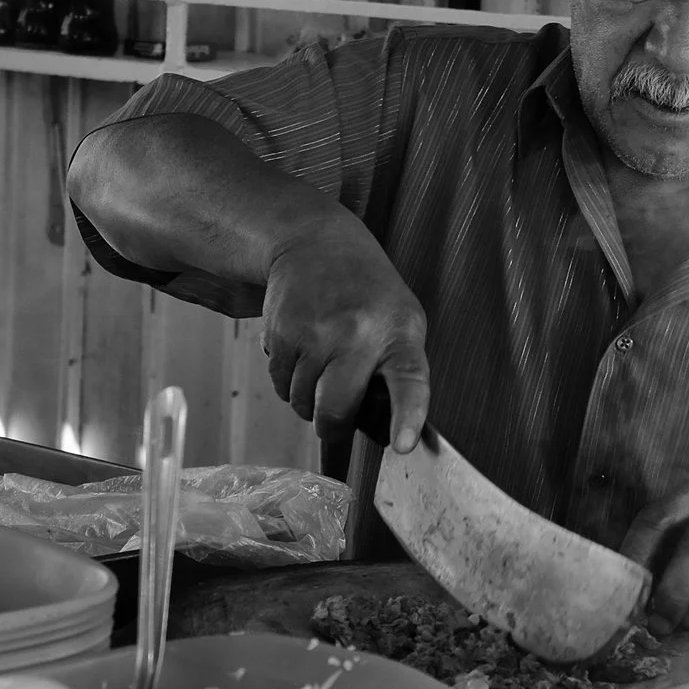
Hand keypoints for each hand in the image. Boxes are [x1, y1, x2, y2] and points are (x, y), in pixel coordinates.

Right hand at [259, 225, 429, 454]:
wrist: (315, 243)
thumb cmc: (367, 291)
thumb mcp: (401, 317)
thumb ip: (399, 368)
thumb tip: (386, 430)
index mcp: (398, 334)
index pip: (408, 382)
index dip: (407, 418)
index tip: (404, 445)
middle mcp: (357, 334)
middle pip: (334, 410)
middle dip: (331, 427)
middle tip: (333, 421)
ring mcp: (314, 334)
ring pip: (301, 402)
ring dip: (306, 399)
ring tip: (318, 367)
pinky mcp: (280, 334)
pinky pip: (279, 384)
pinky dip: (287, 381)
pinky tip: (300, 352)